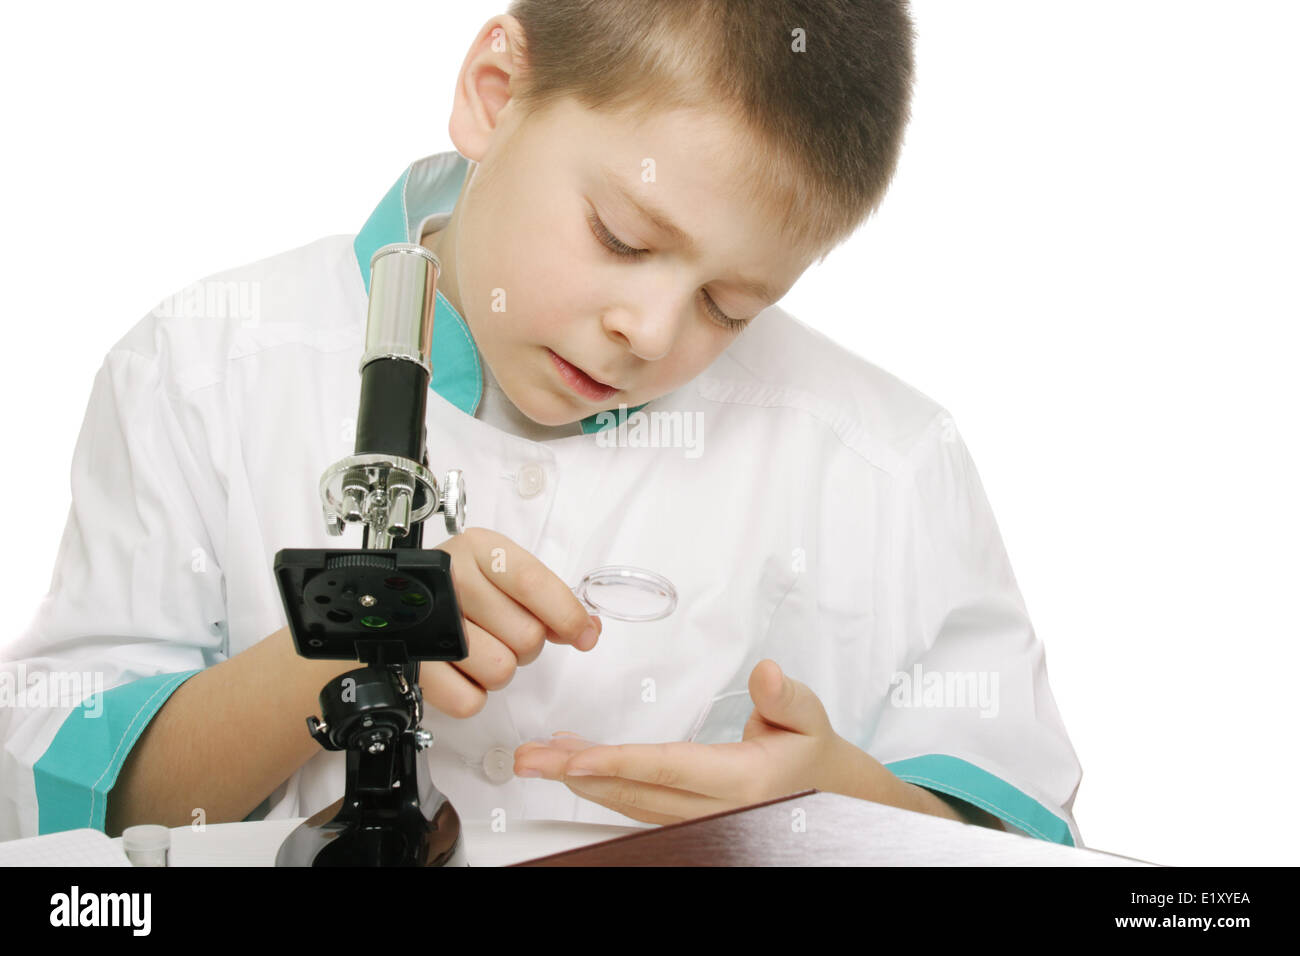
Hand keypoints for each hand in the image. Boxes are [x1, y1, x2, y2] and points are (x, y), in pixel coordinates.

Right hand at [420, 526, 601, 718]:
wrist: (392, 605)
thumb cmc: (459, 587)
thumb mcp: (502, 573)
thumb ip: (547, 597)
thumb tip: (587, 629)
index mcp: (479, 549)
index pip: (533, 584)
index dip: (567, 615)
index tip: (585, 635)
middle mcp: (452, 579)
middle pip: (526, 636)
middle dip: (525, 644)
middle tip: (502, 633)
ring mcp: (429, 622)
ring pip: (501, 670)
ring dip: (498, 670)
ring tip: (478, 649)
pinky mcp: (414, 665)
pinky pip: (469, 700)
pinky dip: (471, 694)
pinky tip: (460, 670)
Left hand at [513, 659, 861, 824]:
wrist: (826, 795)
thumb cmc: (810, 752)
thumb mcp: (808, 718)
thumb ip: (784, 698)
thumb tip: (765, 673)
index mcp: (737, 782)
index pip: (663, 770)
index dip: (614, 763)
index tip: (571, 757)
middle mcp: (709, 810)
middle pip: (630, 792)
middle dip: (574, 774)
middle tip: (529, 759)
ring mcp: (694, 821)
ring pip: (626, 803)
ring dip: (579, 780)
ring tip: (538, 758)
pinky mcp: (684, 820)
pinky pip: (635, 805)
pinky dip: (601, 785)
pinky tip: (574, 766)